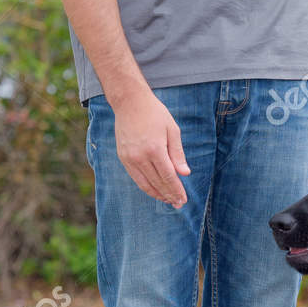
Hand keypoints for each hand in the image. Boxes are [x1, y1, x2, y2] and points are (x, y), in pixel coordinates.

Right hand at [112, 90, 189, 206]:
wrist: (130, 102)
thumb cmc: (155, 114)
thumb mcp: (172, 130)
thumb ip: (177, 154)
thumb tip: (185, 174)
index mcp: (155, 149)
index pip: (168, 176)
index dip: (177, 190)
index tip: (183, 199)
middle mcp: (140, 156)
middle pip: (157, 182)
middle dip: (169, 195)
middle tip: (179, 204)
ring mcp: (130, 158)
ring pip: (145, 183)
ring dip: (157, 194)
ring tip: (168, 200)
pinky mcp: (123, 157)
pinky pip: (135, 177)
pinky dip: (146, 186)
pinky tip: (154, 190)